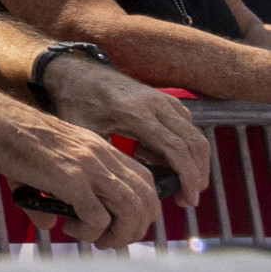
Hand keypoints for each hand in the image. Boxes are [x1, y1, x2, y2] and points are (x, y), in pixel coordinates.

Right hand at [0, 98, 164, 248]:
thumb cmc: (12, 138)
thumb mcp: (45, 163)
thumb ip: (54, 193)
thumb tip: (48, 224)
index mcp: (100, 148)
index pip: (145, 180)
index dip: (144, 207)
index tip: (124, 222)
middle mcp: (101, 156)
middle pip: (147, 200)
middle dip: (136, 228)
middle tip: (114, 239)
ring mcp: (88, 167)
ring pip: (130, 211)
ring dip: (119, 235)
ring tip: (97, 241)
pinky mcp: (70, 180)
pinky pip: (98, 218)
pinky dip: (90, 232)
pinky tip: (71, 229)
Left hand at [44, 61, 210, 208]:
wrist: (75, 72)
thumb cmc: (76, 102)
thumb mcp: (84, 133)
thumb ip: (108, 158)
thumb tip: (126, 191)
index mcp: (134, 112)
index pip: (175, 148)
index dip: (188, 177)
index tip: (188, 199)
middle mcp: (155, 104)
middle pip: (194, 144)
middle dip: (197, 175)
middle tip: (186, 198)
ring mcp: (164, 100)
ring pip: (195, 136)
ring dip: (194, 163)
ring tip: (174, 183)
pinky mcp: (166, 100)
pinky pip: (187, 128)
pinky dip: (185, 149)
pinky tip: (159, 158)